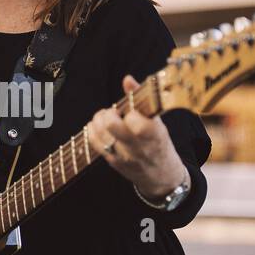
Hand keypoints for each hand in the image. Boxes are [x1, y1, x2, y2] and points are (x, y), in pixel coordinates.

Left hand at [85, 74, 187, 199]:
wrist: (161, 175)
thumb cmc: (158, 142)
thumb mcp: (157, 121)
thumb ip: (142, 99)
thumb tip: (127, 79)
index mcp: (154, 135)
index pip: (136, 123)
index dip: (129, 113)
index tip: (130, 112)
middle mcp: (138, 148)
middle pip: (112, 126)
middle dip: (108, 113)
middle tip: (112, 112)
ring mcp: (124, 156)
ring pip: (100, 134)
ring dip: (97, 121)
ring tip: (105, 118)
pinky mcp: (113, 162)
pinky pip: (95, 143)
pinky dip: (93, 131)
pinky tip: (99, 127)